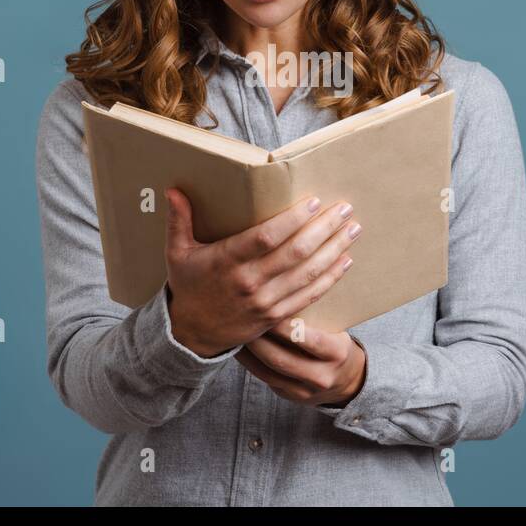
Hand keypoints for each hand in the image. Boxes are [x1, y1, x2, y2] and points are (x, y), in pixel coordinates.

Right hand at [163, 187, 361, 357]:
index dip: (294, 220)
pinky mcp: (277, 316)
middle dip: (324, 229)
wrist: (191, 335)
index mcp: (227, 262)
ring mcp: (266, 302)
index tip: (314, 202)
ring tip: (353, 229)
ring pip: (308, 273)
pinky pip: (310, 296)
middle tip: (344, 208)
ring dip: (334, 250)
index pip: (267, 237)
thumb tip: (173, 189)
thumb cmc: (188, 287)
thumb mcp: (177, 253)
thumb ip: (179, 221)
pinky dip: (331, 278)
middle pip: (296, 253)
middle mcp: (250, 282)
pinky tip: (346, 260)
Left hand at [235, 318, 367, 407]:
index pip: (308, 338)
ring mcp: (305, 390)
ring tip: (235, 332)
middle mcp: (322, 376)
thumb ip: (317, 313)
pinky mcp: (290, 396)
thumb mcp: (337, 327)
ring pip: (269, 372)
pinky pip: (265, 380)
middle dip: (259, 338)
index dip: (284, 326)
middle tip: (240, 318)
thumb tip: (288, 283)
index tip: (265, 307)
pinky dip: (249, 363)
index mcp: (337, 353)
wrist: (347, 380)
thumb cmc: (337, 342)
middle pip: (282, 358)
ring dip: (249, 352)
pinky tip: (238, 349)